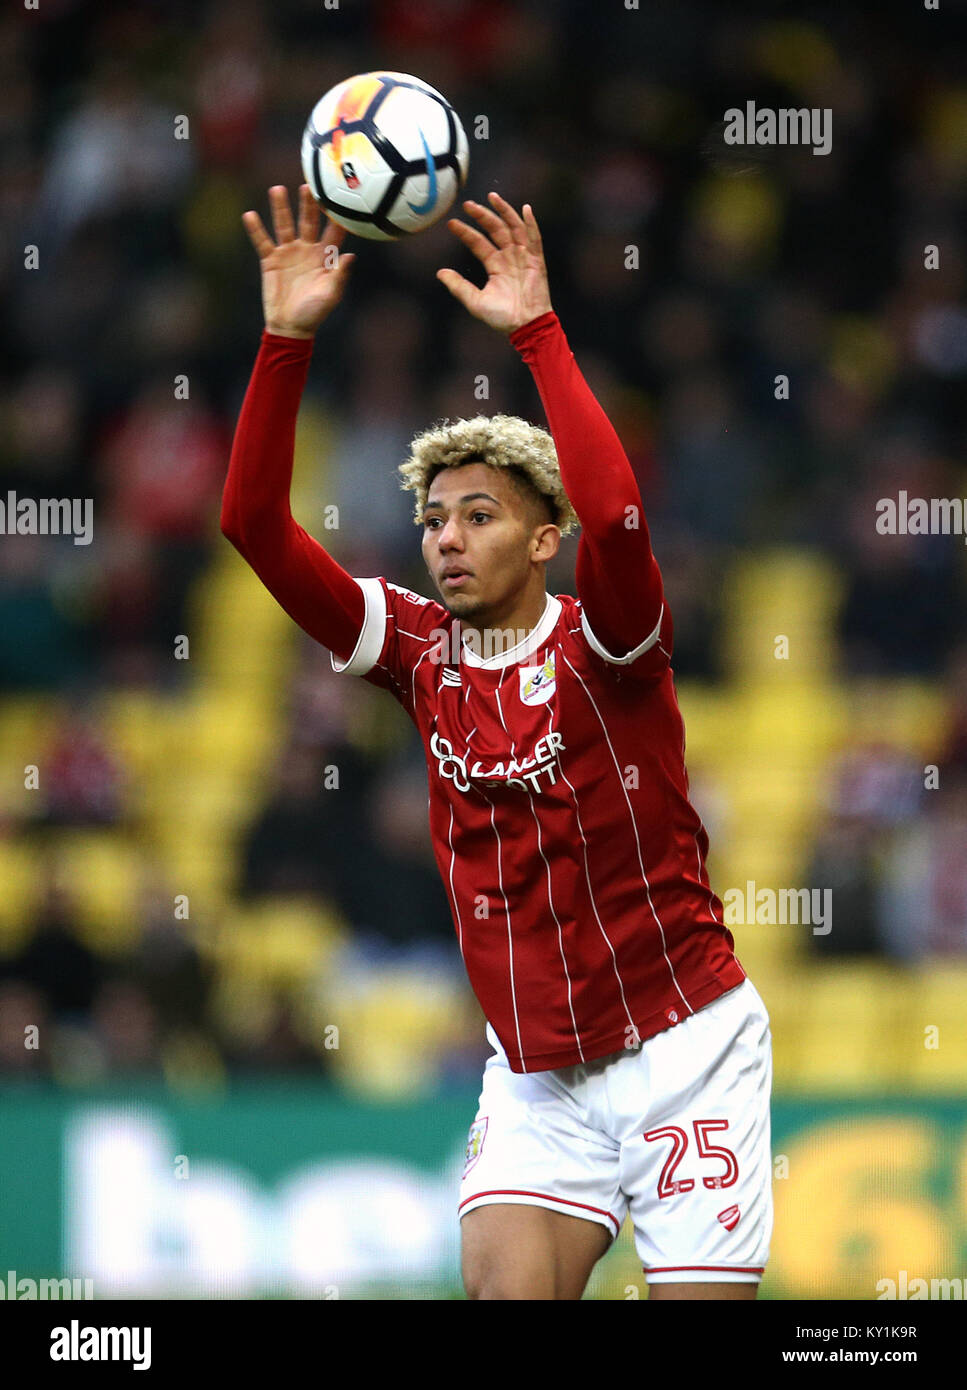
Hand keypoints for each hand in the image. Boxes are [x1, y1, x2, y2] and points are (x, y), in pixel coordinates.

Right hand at [242, 185, 355, 338]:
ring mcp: (288, 252)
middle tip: (309, 185)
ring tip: (277, 189)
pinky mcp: (271, 260)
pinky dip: (256, 229)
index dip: (335, 217)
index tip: (339, 200)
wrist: (290, 327)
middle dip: (308, 204)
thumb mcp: (330, 295)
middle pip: (308, 221)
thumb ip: (339, 275)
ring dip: (281, 208)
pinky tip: (250, 215)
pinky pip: (262, 241)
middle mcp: (307, 250)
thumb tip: (349, 255)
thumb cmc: (314, 312)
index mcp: (325, 257)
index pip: (332, 232)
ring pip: (284, 225)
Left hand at [436, 192, 552, 334]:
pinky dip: (531, 223)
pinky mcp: (536, 261)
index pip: (478, 243)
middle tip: (467, 204)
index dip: (466, 233)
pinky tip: (525, 209)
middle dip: (482, 216)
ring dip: (504, 211)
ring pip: (513, 228)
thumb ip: (458, 286)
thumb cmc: (502, 317)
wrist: (525, 326)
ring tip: (492, 197)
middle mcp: (509, 257)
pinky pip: (534, 238)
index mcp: (495, 265)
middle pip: (495, 230)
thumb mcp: (475, 301)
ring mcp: (523, 257)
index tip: (451, 224)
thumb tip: (440, 273)